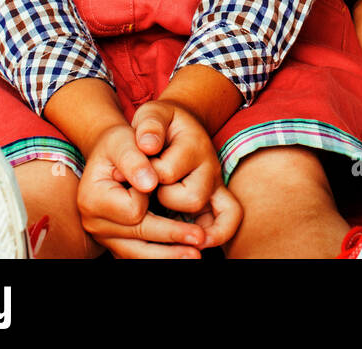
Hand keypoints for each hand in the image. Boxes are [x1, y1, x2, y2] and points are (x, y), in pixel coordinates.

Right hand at [77, 122, 206, 258]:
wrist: (111, 153)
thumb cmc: (119, 143)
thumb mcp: (123, 139)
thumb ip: (135, 158)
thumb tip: (150, 183)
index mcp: (92, 198)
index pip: (132, 210)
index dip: (149, 198)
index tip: (156, 183)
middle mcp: (95, 222)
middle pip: (139, 236)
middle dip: (171, 236)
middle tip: (200, 238)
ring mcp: (105, 235)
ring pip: (139, 253)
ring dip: (169, 255)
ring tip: (196, 255)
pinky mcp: (117, 242)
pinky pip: (139, 255)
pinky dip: (162, 255)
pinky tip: (182, 254)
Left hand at [131, 100, 240, 248]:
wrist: (180, 126)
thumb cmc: (161, 124)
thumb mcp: (152, 114)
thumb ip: (150, 125)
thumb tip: (148, 146)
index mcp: (194, 145)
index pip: (167, 172)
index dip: (145, 175)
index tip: (134, 169)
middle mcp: (210, 168)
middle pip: (192, 198)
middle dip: (164, 198)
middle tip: (149, 189)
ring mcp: (215, 186)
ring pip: (208, 216)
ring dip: (178, 219)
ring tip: (161, 215)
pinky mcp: (214, 200)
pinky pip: (227, 223)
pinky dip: (215, 236)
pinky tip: (196, 247)